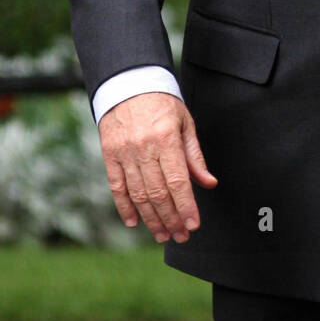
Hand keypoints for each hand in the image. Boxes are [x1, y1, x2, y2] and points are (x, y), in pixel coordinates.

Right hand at [99, 92, 217, 242]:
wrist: (129, 83)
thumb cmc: (163, 104)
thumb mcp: (185, 124)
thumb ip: (195, 156)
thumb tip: (209, 184)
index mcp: (166, 138)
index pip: (178, 181)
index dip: (186, 206)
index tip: (193, 225)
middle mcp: (143, 148)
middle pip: (157, 193)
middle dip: (171, 219)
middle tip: (181, 236)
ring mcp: (124, 152)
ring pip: (138, 194)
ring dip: (151, 219)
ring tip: (163, 234)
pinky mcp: (109, 154)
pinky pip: (117, 187)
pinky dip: (125, 207)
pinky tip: (135, 222)